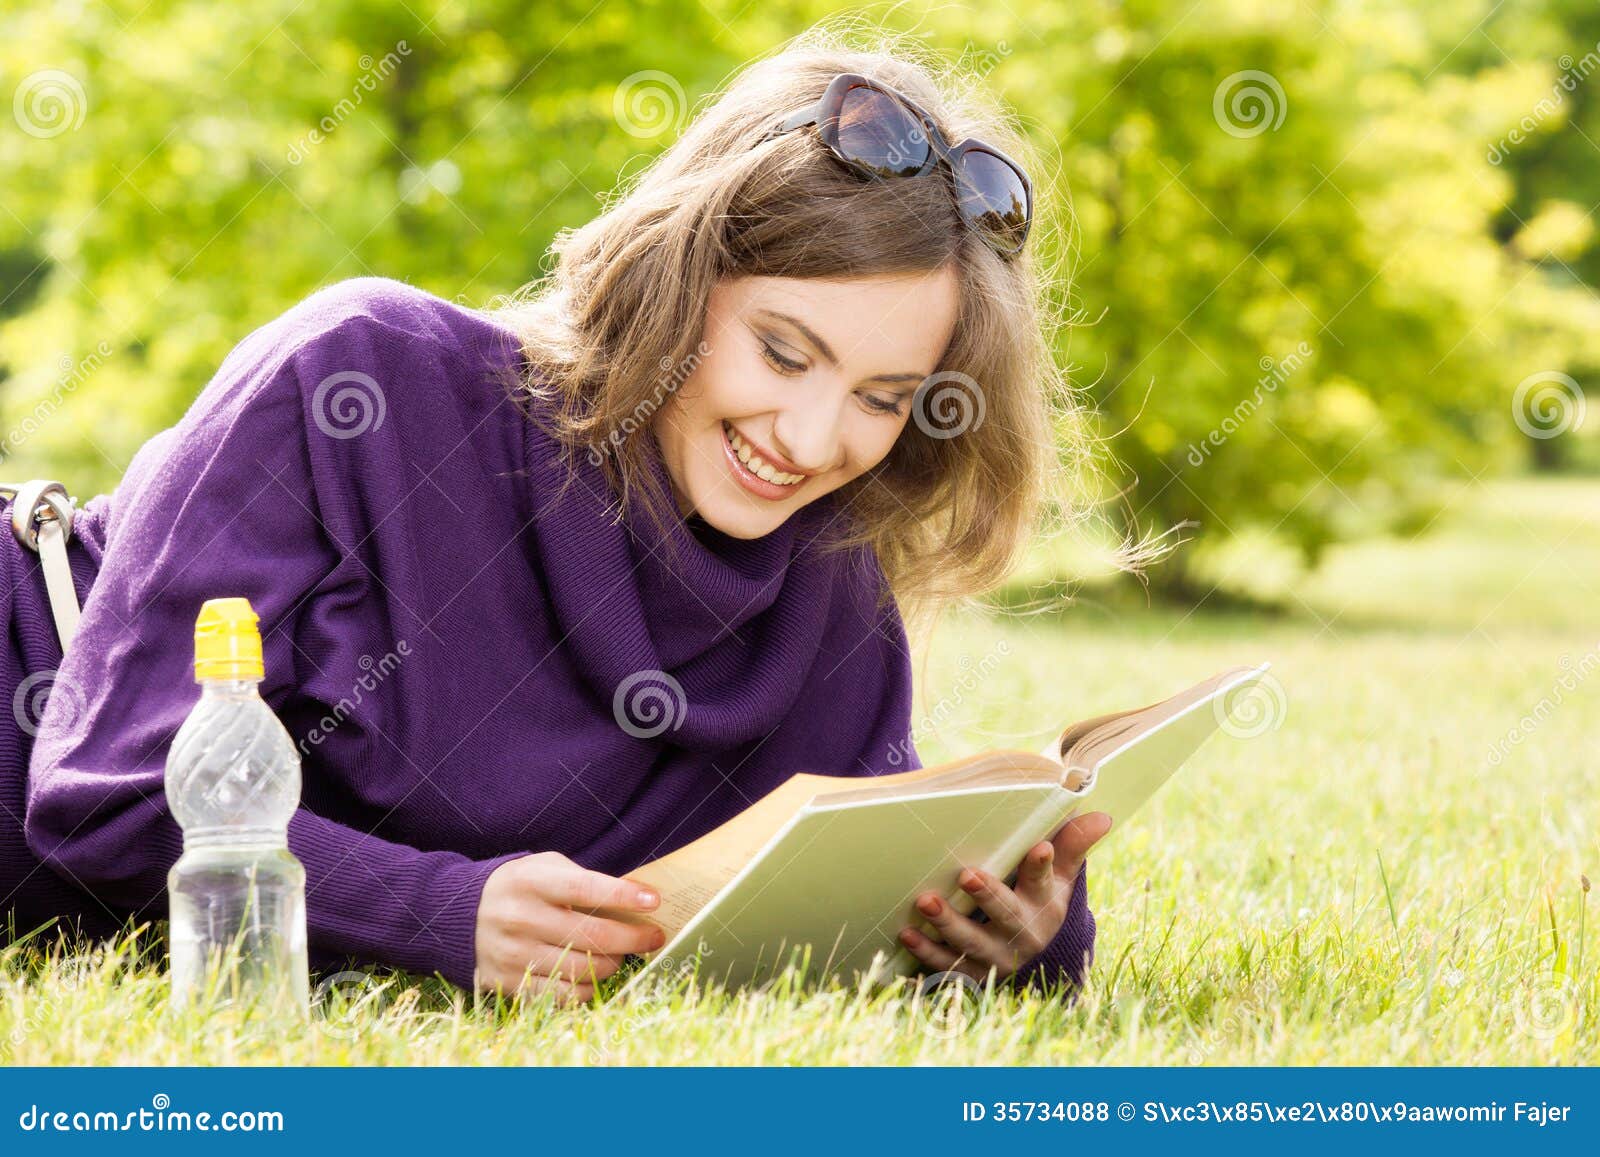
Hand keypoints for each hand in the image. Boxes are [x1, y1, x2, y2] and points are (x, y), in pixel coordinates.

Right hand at [475, 851, 665, 1003]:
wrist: (458, 916)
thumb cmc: (520, 887)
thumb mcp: (544, 868)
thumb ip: (584, 880)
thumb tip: (636, 900)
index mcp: (531, 882)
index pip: (586, 888)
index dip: (624, 895)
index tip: (654, 901)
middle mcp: (520, 917)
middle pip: (592, 935)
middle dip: (633, 938)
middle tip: (654, 937)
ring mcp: (513, 953)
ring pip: (583, 969)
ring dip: (614, 964)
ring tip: (621, 955)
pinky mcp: (508, 982)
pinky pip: (563, 996)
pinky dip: (589, 989)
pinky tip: (597, 975)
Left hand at [897, 811, 1112, 982]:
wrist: (1038, 963)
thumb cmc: (1043, 901)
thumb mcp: (1063, 878)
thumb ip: (1073, 845)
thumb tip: (1103, 815)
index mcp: (1044, 903)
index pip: (1045, 882)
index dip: (1042, 867)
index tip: (1039, 848)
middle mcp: (1022, 933)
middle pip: (1005, 914)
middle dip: (987, 895)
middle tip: (966, 874)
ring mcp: (996, 956)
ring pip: (972, 942)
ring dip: (948, 923)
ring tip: (926, 901)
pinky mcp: (972, 973)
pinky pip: (948, 966)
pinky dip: (926, 954)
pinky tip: (908, 934)